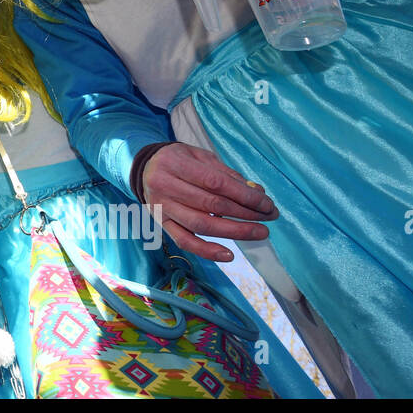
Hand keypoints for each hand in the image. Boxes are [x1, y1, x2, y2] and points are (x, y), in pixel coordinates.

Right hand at [141, 144, 277, 262]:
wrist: (143, 168)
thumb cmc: (177, 160)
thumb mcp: (200, 156)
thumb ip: (226, 174)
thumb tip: (258, 193)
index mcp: (175, 163)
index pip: (216, 182)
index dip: (244, 195)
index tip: (267, 203)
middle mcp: (165, 185)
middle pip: (211, 204)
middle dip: (246, 213)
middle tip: (269, 218)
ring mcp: (161, 207)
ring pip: (201, 224)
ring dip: (234, 231)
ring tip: (259, 232)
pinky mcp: (161, 224)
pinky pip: (185, 241)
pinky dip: (207, 251)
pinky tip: (229, 255)